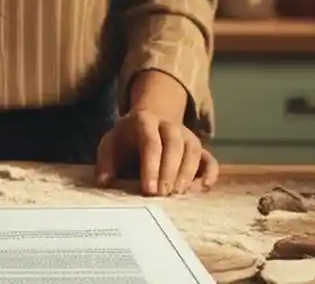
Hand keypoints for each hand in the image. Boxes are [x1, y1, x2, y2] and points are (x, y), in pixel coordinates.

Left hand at [94, 109, 219, 196]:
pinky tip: (203, 188)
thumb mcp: (111, 144)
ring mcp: (187, 135)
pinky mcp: (199, 148)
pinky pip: (210, 160)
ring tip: (177, 194)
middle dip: (169, 171)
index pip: (150, 142)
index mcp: (145, 121)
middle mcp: (169, 125)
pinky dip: (210, 174)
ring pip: (193, 152)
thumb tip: (104, 182)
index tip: (148, 190)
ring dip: (187, 174)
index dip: (150, 166)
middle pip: (174, 145)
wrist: (148, 122)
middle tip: (163, 194)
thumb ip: (106, 162)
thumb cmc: (127, 139)